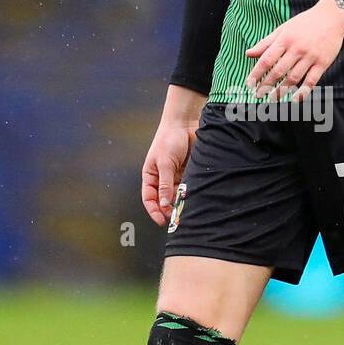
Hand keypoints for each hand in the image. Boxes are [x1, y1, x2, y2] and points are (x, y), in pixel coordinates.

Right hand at [141, 86, 204, 225]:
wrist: (186, 123)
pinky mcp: (189, 174)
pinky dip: (191, 194)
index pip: (149, 198)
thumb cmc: (169, 139)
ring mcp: (176, 177)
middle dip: (170, 210)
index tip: (162, 221)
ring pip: (178, 196)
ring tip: (187, 209)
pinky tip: (194, 197)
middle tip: (178, 219)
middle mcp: (163, 178)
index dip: (154, 211)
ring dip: (182, 202)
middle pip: (164, 200)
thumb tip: (164, 204)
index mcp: (151, 176)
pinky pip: (189, 188)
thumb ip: (165, 185)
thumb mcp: (164, 163)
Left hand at [245, 0, 343, 99]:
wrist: (332, 16)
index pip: (266, 59)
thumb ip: (266, 43)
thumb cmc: (304, 23)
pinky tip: (295, 99)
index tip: (249, 84)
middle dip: (266, 85)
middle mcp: (297, 48)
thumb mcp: (283, 29)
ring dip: (282, 90)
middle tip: (258, 95)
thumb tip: (248, 54)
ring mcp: (310, 56)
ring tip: (273, 98)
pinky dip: (303, 91)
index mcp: (285, 39)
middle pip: (278, 71)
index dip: (256, 73)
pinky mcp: (323, 63)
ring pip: (293, 78)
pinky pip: (311, 81)